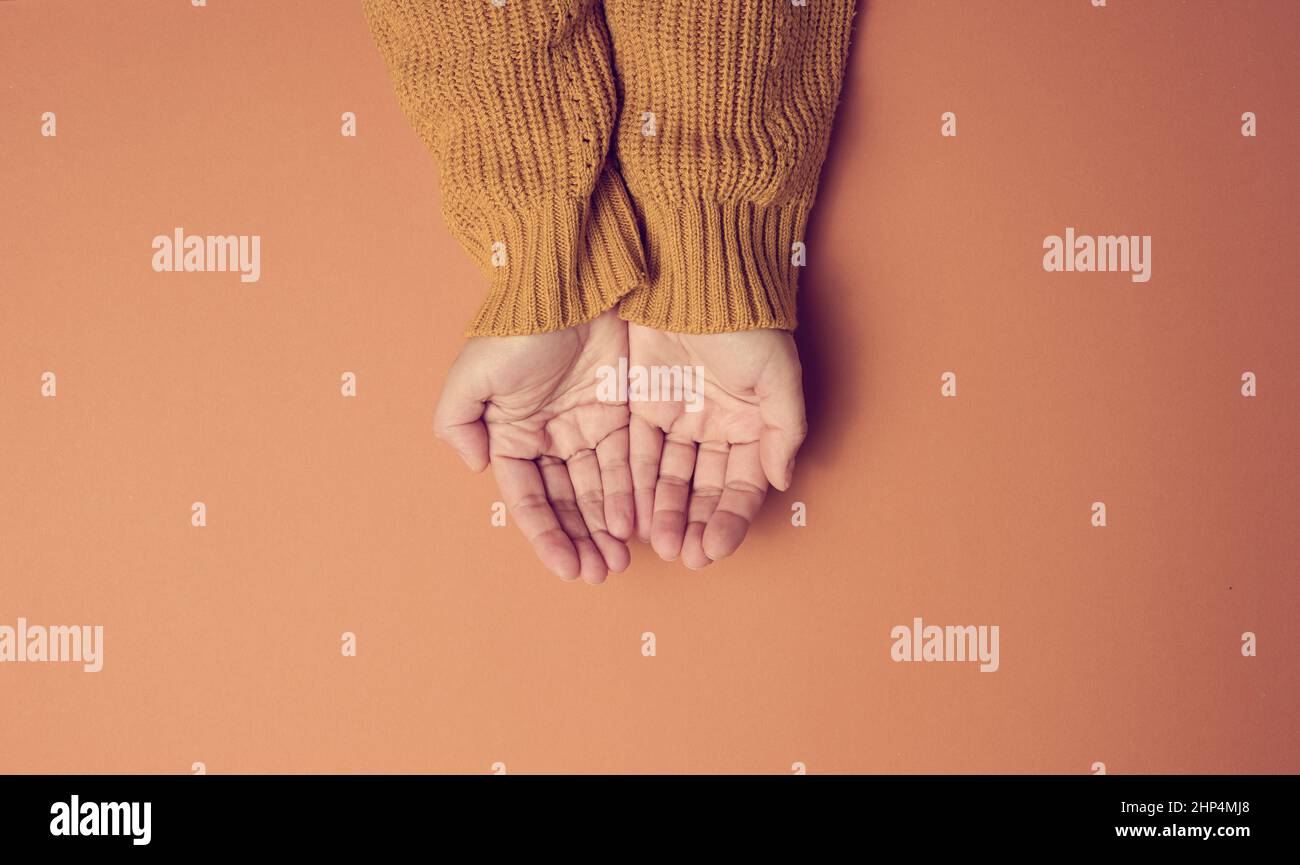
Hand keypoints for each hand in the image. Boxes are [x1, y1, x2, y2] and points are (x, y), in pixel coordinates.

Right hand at [433, 310, 631, 583]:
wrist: (570, 285)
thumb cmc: (517, 328)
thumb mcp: (472, 374)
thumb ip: (458, 423)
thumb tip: (475, 467)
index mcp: (511, 435)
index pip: (530, 498)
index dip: (546, 535)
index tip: (565, 568)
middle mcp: (549, 439)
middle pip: (567, 502)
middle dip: (582, 541)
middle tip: (601, 574)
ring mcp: (587, 427)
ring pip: (599, 490)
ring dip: (608, 528)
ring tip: (620, 561)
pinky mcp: (623, 414)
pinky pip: (628, 464)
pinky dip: (632, 495)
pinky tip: (640, 524)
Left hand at [627, 324, 806, 568]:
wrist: (696, 276)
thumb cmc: (744, 323)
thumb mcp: (777, 376)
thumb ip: (783, 432)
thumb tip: (780, 480)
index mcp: (751, 423)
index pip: (741, 484)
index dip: (729, 518)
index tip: (715, 547)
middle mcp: (715, 426)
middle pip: (703, 488)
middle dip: (694, 523)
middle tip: (684, 556)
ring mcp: (677, 418)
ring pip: (669, 478)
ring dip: (664, 513)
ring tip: (658, 544)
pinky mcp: (640, 405)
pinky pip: (637, 454)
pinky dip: (635, 485)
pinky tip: (631, 515)